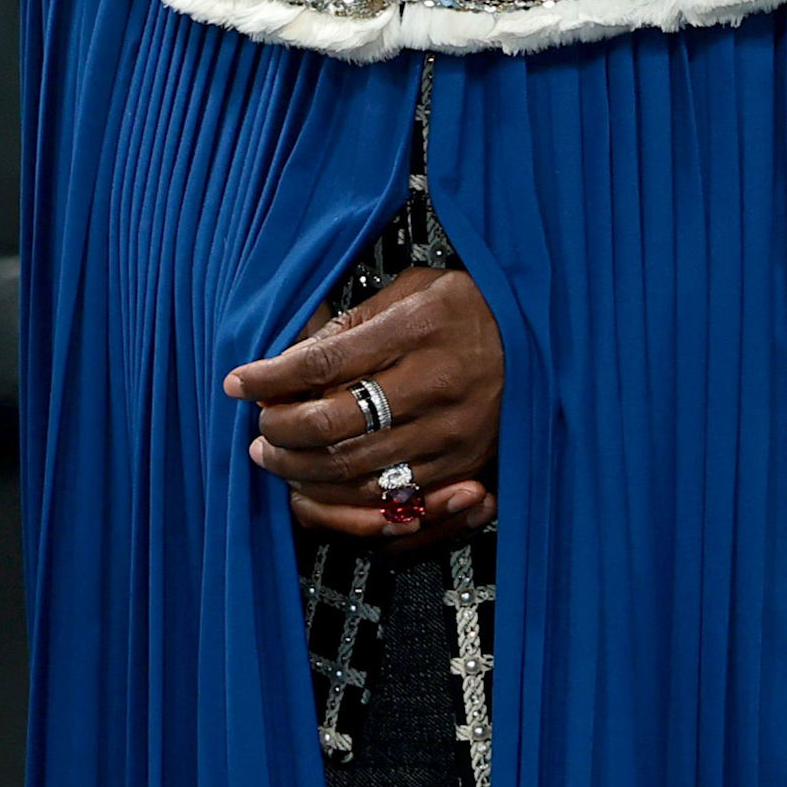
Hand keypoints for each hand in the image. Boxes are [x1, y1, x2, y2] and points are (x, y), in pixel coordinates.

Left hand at [227, 262, 502, 548]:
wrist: (546, 339)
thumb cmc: (470, 306)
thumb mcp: (414, 291)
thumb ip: (352, 324)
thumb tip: (289, 359)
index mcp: (421, 327)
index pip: (325, 362)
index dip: (272, 377)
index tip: (240, 382)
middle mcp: (438, 382)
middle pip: (333, 423)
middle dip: (280, 429)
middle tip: (257, 427)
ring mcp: (453, 430)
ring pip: (355, 468)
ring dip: (301, 468)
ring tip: (275, 454)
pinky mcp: (464, 465)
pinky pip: (390, 495)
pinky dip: (342, 495)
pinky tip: (318, 481)